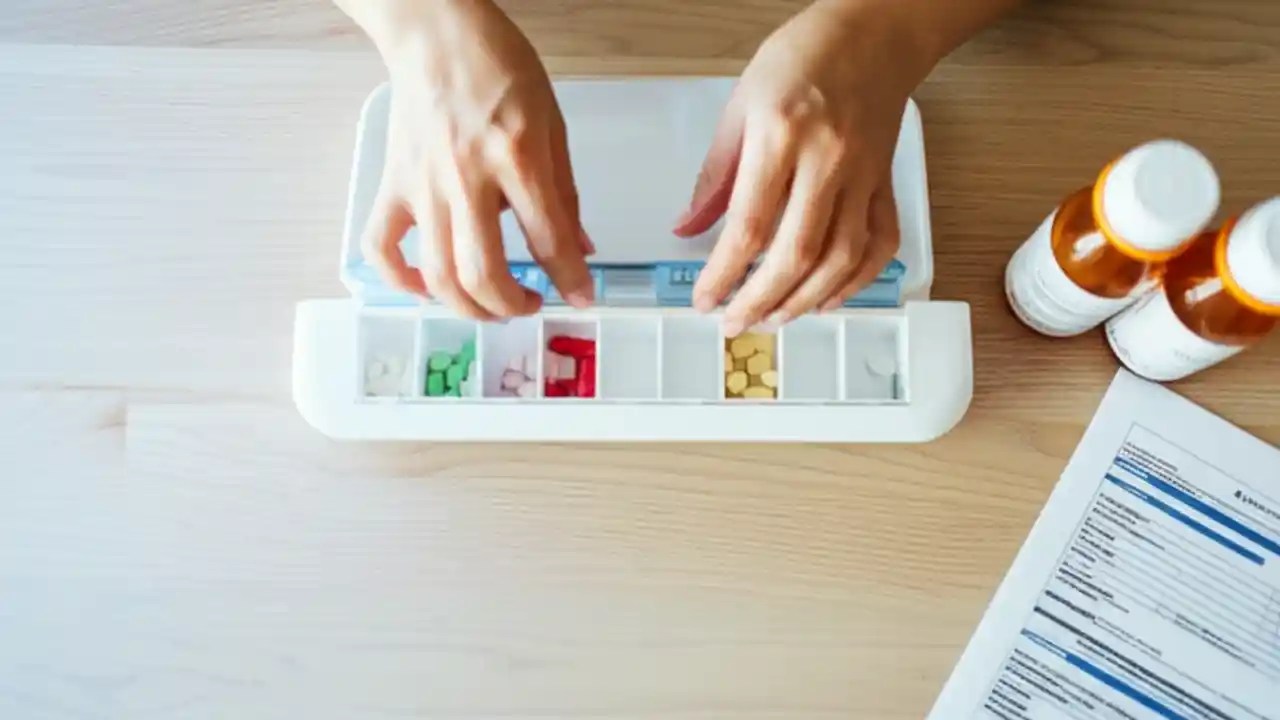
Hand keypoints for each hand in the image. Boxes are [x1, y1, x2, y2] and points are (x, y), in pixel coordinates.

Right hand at [339, 0, 593, 318]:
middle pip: (482, 272)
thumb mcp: (552, 124)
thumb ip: (564, 193)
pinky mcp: (392, 184)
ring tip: (491, 304)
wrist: (436, 35)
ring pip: (438, 274)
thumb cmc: (498, 69)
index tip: (580, 298)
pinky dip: (402, 281)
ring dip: (468, 307)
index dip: (569, 279)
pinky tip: (428, 288)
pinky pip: (383, 248)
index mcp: (516, 156)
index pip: (547, 238)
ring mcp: (423, 184)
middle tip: (529, 303)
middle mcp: (466, 176)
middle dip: (511, 306)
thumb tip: (580, 248)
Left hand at [673, 0, 935, 335]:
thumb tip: (688, 228)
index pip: (748, 226)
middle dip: (760, 301)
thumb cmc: (804, 57)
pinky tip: (826, 299)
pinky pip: (879, 245)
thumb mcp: (741, 106)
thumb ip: (716, 174)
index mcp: (781, 136)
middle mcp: (827, 160)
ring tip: (772, 319)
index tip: (704, 300)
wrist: (875, 34)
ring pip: (839, 259)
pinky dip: (855, 281)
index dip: (723, 275)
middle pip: (795, 254)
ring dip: (803, 301)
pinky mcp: (886, 184)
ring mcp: (863, 175)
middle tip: (734, 324)